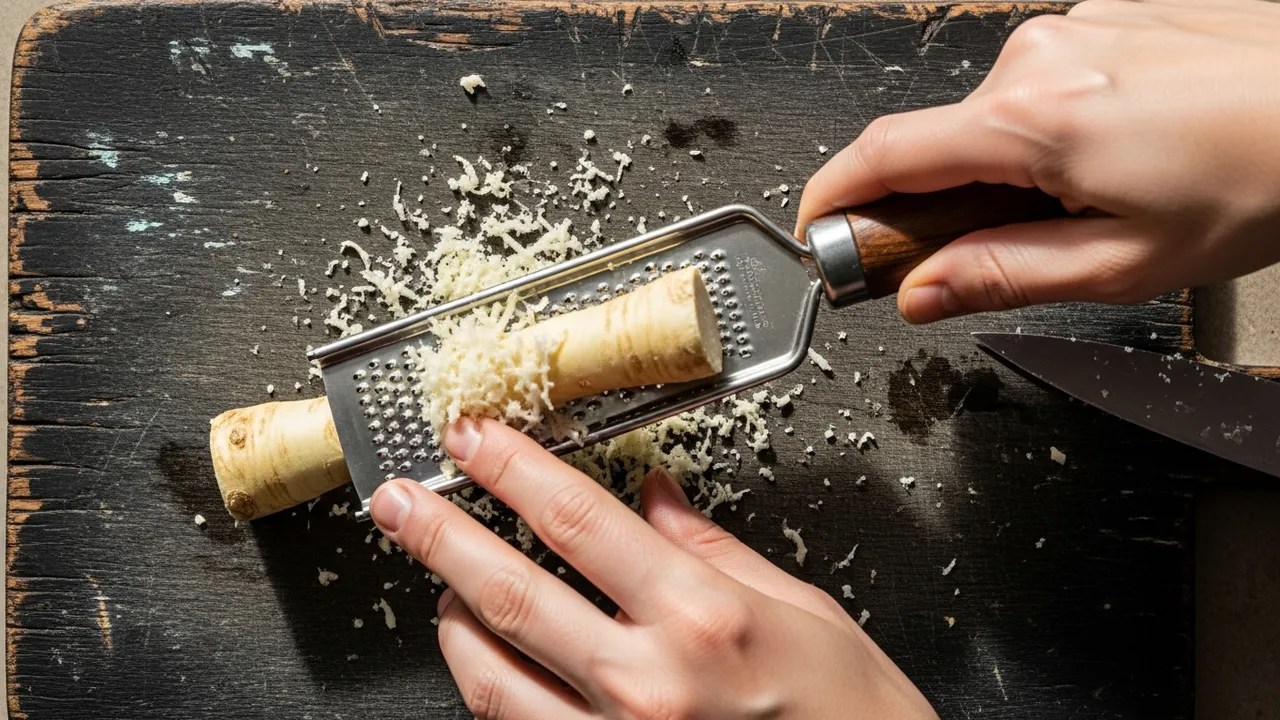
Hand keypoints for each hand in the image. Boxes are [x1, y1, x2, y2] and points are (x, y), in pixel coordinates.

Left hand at [370, 419, 935, 718]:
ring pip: (492, 678)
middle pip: (510, 593)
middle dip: (439, 537)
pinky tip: (486, 665)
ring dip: (453, 622)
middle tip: (395, 501)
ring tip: (440, 590)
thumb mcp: (805, 612)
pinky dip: (490, 693)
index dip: (512, 469)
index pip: (579, 520)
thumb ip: (715, 550)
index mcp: (705, 618)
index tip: (471, 437)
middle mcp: (649, 685)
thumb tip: (653, 496)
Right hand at [796, 0, 1279, 323]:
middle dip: (934, 200)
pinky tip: (1117, 155)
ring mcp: (1077, 26)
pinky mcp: (1110, 17)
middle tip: (975, 255)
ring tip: (1083, 205)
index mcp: (1032, 120)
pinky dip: (1049, 128)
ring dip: (1003, 166)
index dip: (832, 198)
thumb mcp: (1123, 263)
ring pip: (995, 113)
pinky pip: (1045, 81)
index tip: (818, 233)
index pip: (882, 155)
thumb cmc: (1265, 176)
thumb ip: (1002, 277)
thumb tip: (920, 293)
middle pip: (936, 138)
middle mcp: (1039, 55)